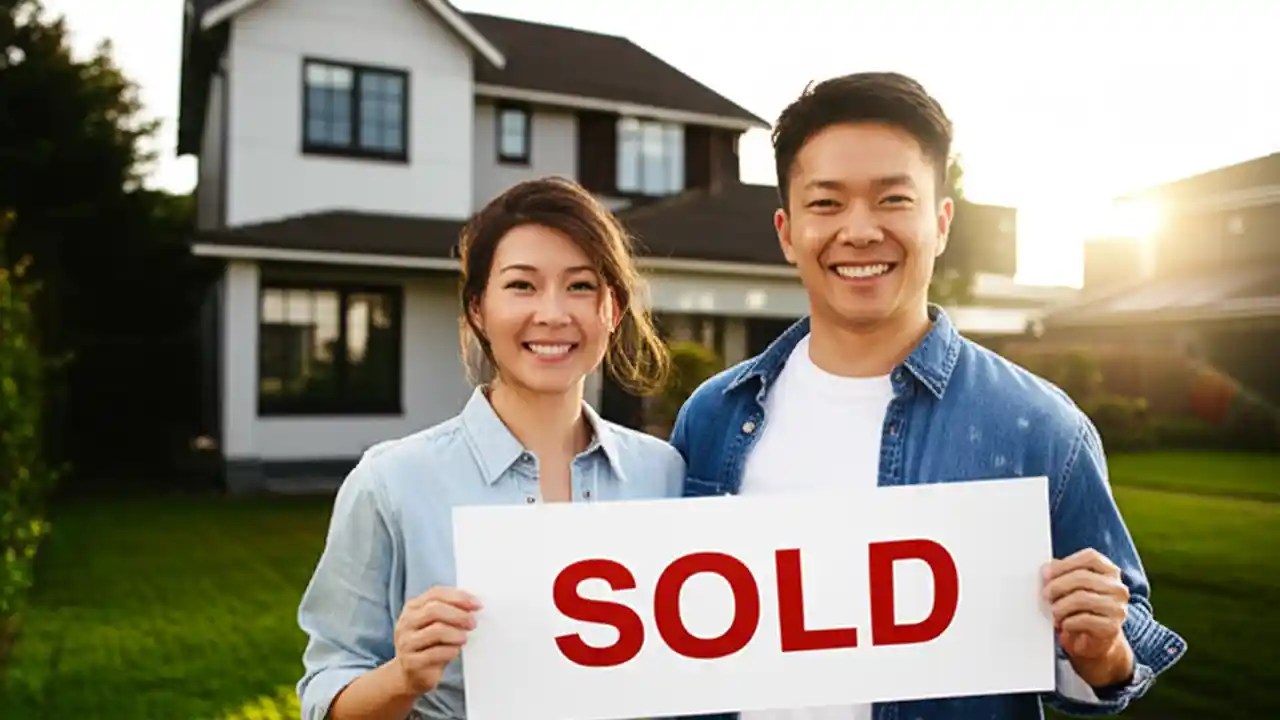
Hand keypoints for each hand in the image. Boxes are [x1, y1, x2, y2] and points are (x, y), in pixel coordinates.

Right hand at [392, 586, 481, 694]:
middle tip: (473, 623)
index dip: (458, 597)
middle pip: (434, 610)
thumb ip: (449, 612)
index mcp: (413, 607)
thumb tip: (474, 606)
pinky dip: (450, 651)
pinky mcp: (411, 662)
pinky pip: (435, 653)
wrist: (412, 675)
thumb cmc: (430, 645)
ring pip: (435, 631)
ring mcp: (406, 643)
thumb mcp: (436, 624)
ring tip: (464, 638)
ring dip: (456, 633)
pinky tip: (456, 651)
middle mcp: (406, 623)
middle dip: (459, 615)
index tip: (477, 604)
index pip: (435, 593)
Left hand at [1042, 549, 1133, 686]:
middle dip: (1057, 586)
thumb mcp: (1072, 588)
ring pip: (1081, 598)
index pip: (1091, 558)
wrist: (1093, 643)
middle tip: (1045, 595)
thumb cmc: (1080, 610)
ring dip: (1060, 606)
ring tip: (1054, 612)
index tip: (1046, 574)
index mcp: (1110, 572)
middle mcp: (1118, 588)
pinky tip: (1064, 624)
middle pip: (1082, 577)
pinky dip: (1067, 622)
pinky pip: (1083, 619)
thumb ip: (1062, 574)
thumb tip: (1046, 569)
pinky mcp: (1112, 627)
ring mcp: (1118, 608)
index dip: (1065, 564)